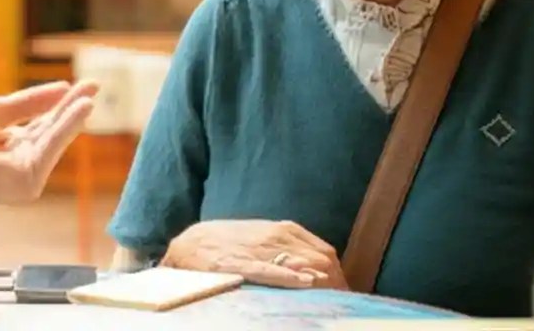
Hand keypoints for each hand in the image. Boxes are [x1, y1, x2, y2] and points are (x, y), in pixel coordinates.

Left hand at [0, 81, 96, 221]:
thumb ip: (28, 103)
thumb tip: (61, 88)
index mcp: (0, 146)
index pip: (36, 124)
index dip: (57, 104)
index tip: (81, 85)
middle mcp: (11, 163)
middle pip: (48, 132)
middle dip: (71, 108)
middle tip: (95, 86)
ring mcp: (19, 176)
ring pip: (52, 140)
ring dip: (72, 116)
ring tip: (91, 94)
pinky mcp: (25, 183)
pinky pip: (50, 149)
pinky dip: (67, 127)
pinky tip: (82, 107)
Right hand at [161, 220, 348, 289]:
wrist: (190, 244)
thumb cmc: (229, 243)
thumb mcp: (262, 240)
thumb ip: (288, 250)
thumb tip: (319, 270)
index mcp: (284, 229)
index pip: (325, 253)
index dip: (339, 275)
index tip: (343, 294)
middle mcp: (276, 236)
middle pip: (321, 260)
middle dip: (335, 283)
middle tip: (340, 303)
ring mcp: (259, 249)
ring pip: (302, 263)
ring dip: (321, 282)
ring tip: (332, 300)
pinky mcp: (240, 264)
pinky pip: (270, 269)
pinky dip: (289, 276)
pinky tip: (304, 283)